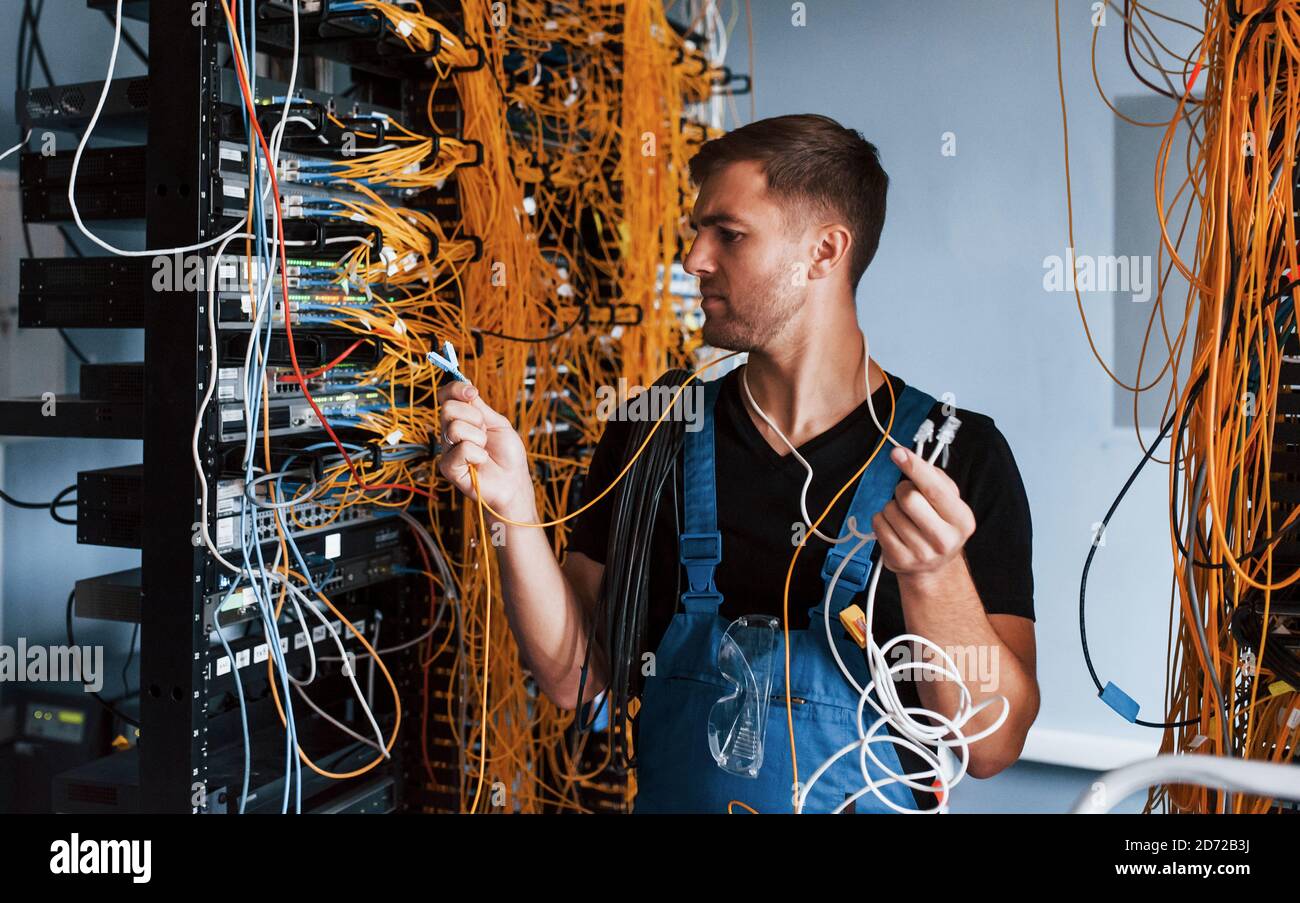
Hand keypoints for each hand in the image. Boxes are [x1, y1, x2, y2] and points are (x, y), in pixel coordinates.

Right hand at [435, 380, 533, 519]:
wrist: (514, 481)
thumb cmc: (508, 455)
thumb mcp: (499, 424)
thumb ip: (481, 407)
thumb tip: (467, 386)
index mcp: (462, 419)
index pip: (446, 396)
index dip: (456, 389)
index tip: (472, 392)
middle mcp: (450, 432)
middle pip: (448, 408)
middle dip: (474, 417)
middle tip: (485, 432)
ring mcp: (448, 450)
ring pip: (455, 428)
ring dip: (479, 438)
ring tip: (485, 449)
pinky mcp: (449, 467)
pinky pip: (461, 449)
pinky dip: (478, 454)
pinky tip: (481, 462)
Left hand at [871, 445, 976, 576]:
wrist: (934, 567)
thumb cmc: (939, 525)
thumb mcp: (949, 501)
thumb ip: (935, 478)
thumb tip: (909, 458)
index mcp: (962, 520)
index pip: (934, 489)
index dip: (914, 468)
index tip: (898, 453)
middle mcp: (944, 539)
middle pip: (909, 498)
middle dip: (902, 489)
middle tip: (906, 495)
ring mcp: (921, 553)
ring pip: (890, 511)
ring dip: (891, 506)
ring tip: (903, 516)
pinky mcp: (899, 560)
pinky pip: (878, 525)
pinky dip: (881, 520)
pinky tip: (893, 527)